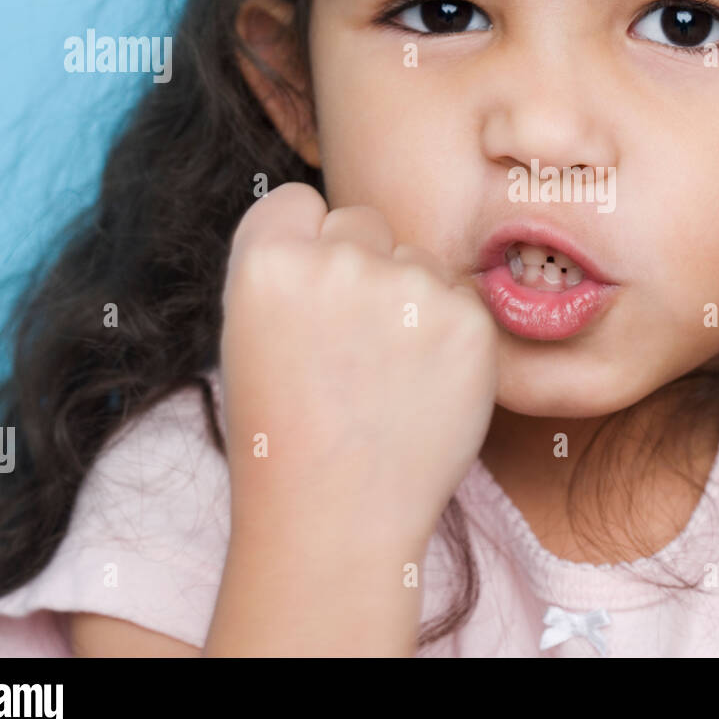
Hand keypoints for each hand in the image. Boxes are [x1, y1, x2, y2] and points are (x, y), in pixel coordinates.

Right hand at [218, 182, 498, 556]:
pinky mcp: (467, 318)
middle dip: (362, 265)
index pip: (299, 202)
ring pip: (417, 260)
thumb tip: (345, 229)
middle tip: (351, 345)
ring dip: (410, 298)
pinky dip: (450, 333)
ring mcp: (407, 286)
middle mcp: (336, 259)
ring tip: (385, 376)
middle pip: (362, 221)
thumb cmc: (287, 434)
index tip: (310, 291)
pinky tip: (423, 386)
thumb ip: (293, 268)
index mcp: (267, 261)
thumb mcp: (251, 335)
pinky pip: (461, 298)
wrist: (337, 516)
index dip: (306, 243)